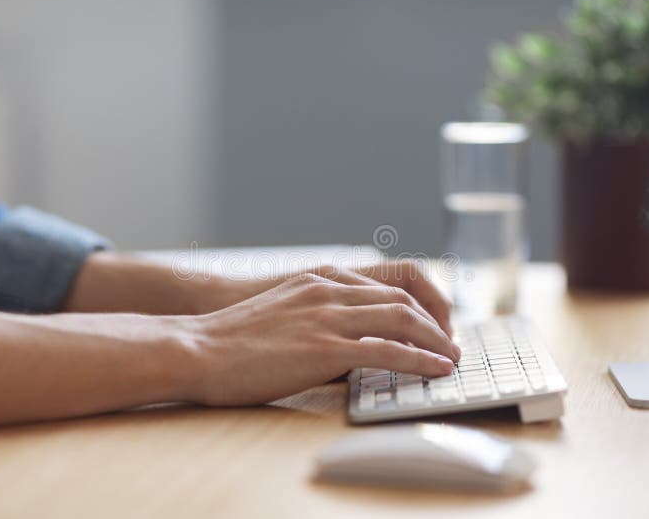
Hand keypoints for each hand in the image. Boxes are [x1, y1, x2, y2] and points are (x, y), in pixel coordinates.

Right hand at [213, 260, 453, 336]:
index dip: (415, 305)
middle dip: (433, 322)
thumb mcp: (281, 310)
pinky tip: (437, 369)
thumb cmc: (231, 338)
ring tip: (452, 357)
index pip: (385, 285)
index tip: (429, 325)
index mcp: (319, 280)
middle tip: (448, 343)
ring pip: (402, 319)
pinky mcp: (325, 347)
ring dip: (435, 340)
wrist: (196, 347)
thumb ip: (315, 313)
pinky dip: (421, 359)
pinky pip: (389, 350)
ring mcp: (328, 316)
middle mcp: (329, 290)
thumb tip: (344, 341)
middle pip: (400, 299)